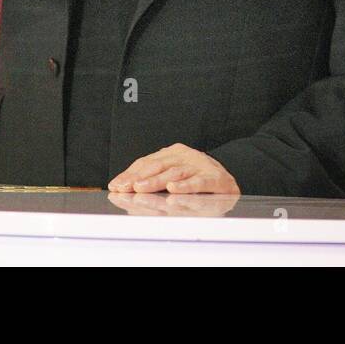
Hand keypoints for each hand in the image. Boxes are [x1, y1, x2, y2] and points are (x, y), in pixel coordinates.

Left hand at [107, 143, 240, 194]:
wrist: (229, 180)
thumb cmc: (195, 179)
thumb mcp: (172, 175)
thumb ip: (150, 179)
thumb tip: (120, 187)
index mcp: (173, 153)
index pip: (147, 162)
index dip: (130, 174)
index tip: (116, 186)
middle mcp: (186, 156)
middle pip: (159, 166)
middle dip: (139, 177)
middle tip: (125, 188)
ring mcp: (201, 166)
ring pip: (176, 173)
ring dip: (157, 181)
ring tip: (141, 188)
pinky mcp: (215, 178)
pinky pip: (199, 182)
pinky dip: (186, 186)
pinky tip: (173, 189)